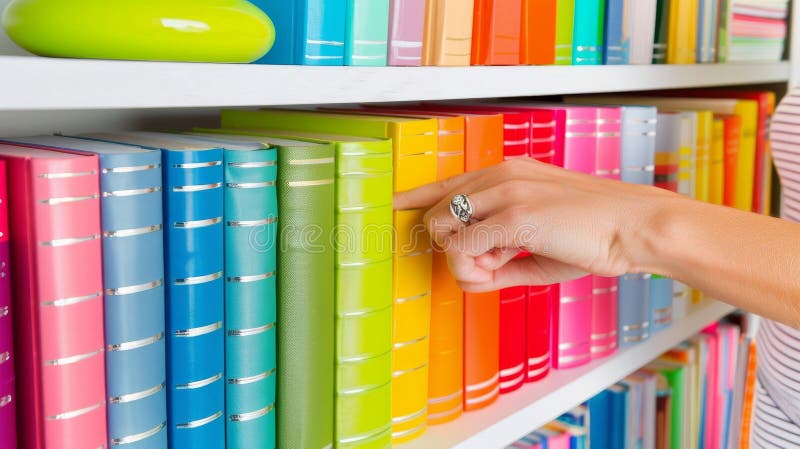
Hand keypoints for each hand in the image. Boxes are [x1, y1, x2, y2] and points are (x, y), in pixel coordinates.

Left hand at [394, 158, 675, 291]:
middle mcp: (501, 175)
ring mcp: (506, 193)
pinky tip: (491, 274)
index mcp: (509, 172)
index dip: (416, 195)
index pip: (448, 182)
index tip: (394, 203)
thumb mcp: (538, 245)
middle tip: (485, 267)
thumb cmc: (593, 233)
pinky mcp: (513, 216)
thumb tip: (469, 277)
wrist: (635, 226)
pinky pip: (462, 251)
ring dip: (459, 260)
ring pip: (441, 230)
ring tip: (493, 269)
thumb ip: (499, 259)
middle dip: (449, 247)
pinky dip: (468, 271)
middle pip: (437, 212)